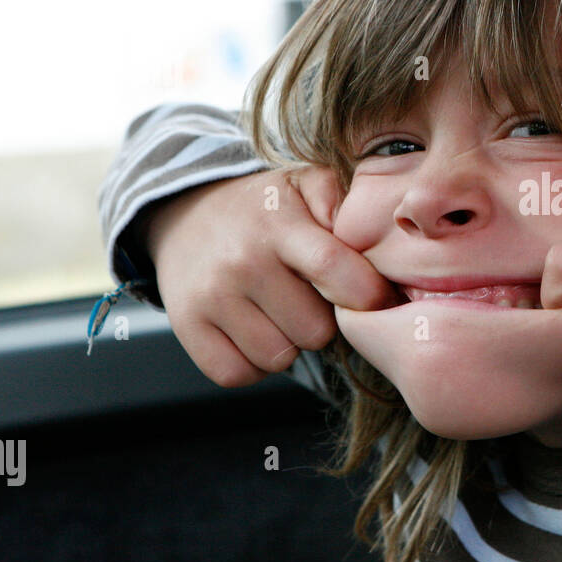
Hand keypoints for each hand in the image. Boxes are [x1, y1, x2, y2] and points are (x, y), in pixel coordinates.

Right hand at [144, 165, 398, 385]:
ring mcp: (209, 297)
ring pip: (279, 358)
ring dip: (288, 345)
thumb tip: (375, 245)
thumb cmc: (266, 209)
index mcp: (278, 225)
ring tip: (280, 312)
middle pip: (314, 331)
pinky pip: (238, 374)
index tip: (374, 299)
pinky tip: (254, 333)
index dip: (366, 294)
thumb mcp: (308, 187)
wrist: (186, 213)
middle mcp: (241, 262)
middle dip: (323, 320)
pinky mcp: (185, 326)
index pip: (333, 270)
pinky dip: (252, 364)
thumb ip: (346, 207)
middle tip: (309, 297)